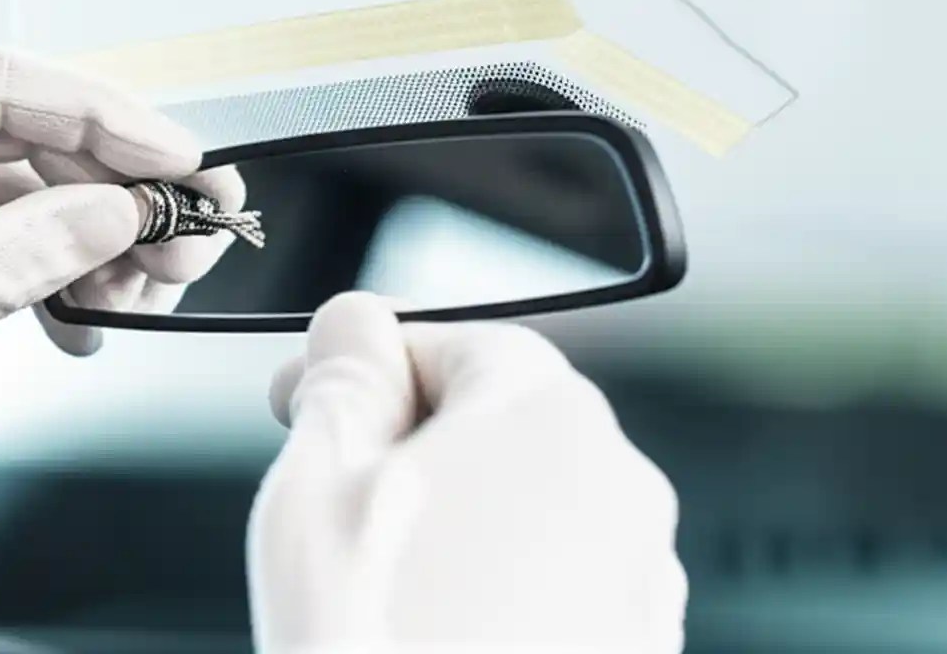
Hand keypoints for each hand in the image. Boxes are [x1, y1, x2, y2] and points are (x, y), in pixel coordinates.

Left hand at [0, 50, 241, 542]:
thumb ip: (24, 255)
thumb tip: (121, 214)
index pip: (6, 84)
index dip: (108, 116)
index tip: (178, 159)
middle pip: (29, 141)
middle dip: (116, 192)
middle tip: (185, 239)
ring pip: (27, 199)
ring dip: (94, 245)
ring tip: (144, 292)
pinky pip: (3, 247)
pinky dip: (53, 280)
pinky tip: (87, 324)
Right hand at [249, 293, 686, 652]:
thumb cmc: (370, 647)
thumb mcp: (318, 484)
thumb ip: (345, 381)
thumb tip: (354, 325)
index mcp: (548, 414)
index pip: (447, 343)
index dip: (361, 367)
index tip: (305, 400)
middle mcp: (619, 483)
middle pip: (493, 421)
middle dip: (406, 441)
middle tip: (329, 493)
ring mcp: (641, 574)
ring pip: (525, 503)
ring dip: (453, 515)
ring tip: (380, 582)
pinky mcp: (637, 648)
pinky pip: (558, 579)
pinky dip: (498, 583)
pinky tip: (437, 630)